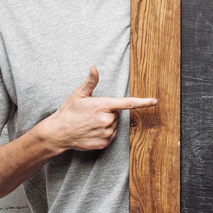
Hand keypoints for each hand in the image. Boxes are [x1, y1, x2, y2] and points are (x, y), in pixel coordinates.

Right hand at [39, 66, 157, 152]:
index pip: (127, 103)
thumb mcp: (78, 94)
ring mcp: (106, 133)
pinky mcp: (104, 143)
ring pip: (114, 125)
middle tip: (92, 113)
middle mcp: (107, 120)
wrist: (58, 133)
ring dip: (106, 123)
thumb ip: (90, 82)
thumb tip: (94, 68)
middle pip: (117, 114)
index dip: (142, 102)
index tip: (154, 101)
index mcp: (102, 105)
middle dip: (108, 112)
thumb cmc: (68, 112)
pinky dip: (104, 133)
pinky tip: (92, 130)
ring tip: (91, 122)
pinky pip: (110, 135)